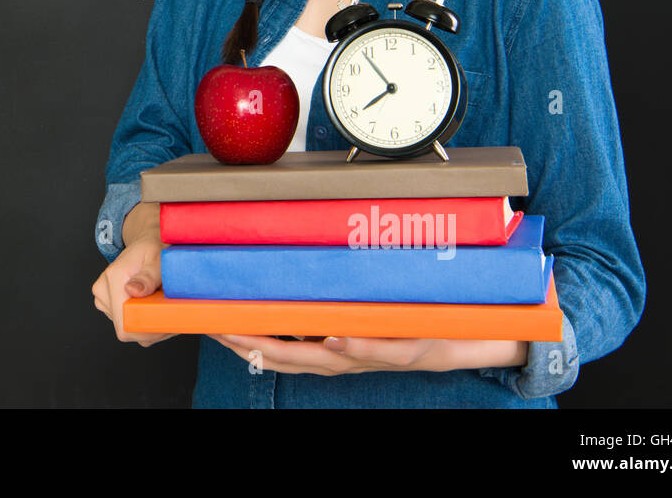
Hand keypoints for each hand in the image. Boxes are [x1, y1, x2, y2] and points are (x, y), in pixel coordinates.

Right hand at [92, 222, 177, 347]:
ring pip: (129, 328)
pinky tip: (153, 304)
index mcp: (114, 277)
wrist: (147, 241)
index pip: (124, 324)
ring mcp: (104, 298)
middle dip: (152, 327)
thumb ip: (149, 275)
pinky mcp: (108, 304)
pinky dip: (144, 319)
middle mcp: (104, 289)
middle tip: (171, 310)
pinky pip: (127, 323)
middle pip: (127, 329)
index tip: (168, 321)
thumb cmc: (155, 246)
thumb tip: (133, 291)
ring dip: (149, 322)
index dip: (148, 331)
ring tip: (162, 302)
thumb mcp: (159, 256)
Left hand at [206, 335, 526, 374]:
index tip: (226, 328)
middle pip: (277, 352)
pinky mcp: (345, 335)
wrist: (462, 340)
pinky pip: (302, 337)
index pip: (289, 353)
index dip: (255, 342)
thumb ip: (373, 347)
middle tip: (209, 322)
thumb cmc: (433, 338)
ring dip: (252, 335)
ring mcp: (339, 347)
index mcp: (346, 356)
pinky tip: (259, 314)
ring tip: (222, 318)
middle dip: (241, 338)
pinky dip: (277, 329)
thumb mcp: (409, 345)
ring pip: (285, 347)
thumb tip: (334, 341)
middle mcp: (337, 354)